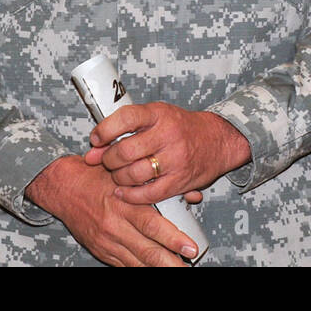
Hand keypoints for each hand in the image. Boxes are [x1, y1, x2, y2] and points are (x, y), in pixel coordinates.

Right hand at [25, 155, 199, 266]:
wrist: (64, 188)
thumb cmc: (99, 177)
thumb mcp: (129, 174)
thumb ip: (161, 186)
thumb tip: (193, 195)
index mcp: (125, 204)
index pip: (153, 226)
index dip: (173, 240)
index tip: (191, 247)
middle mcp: (115, 225)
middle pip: (147, 250)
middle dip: (171, 262)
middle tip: (188, 266)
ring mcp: (107, 241)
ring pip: (137, 262)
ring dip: (158, 268)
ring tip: (177, 269)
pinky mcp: (101, 250)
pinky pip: (123, 265)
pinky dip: (140, 268)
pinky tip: (153, 269)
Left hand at [85, 103, 250, 204]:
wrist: (218, 140)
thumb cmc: (181, 128)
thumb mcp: (156, 117)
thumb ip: (124, 130)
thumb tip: (92, 151)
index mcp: (159, 114)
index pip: (125, 118)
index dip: (105, 130)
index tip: (96, 139)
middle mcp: (168, 135)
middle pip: (125, 151)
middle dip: (109, 159)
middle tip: (108, 161)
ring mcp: (175, 159)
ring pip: (134, 174)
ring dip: (119, 178)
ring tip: (119, 175)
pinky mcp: (179, 181)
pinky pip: (148, 194)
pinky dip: (131, 196)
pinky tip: (125, 191)